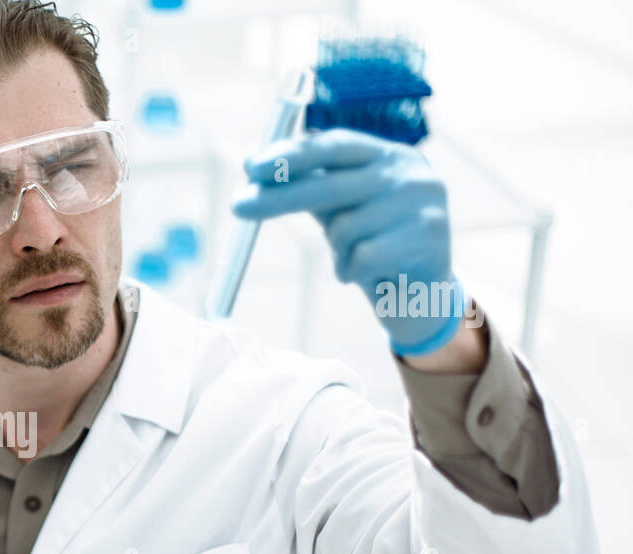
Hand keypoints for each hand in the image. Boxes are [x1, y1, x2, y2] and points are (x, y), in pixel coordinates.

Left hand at [232, 128, 467, 356]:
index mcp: (388, 155)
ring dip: (336, 252)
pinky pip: (362, 258)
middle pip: (331, 184)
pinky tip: (370, 274)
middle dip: (278, 197)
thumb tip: (251, 159)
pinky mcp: (429, 239)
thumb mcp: (343, 208)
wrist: (422, 294)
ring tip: (352, 259)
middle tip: (238, 206)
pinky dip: (352, 271)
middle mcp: (410, 171)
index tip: (250, 165)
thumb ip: (309, 182)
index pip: (335, 146)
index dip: (292, 155)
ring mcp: (423, 203)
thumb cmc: (375, 244)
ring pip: (345, 229)